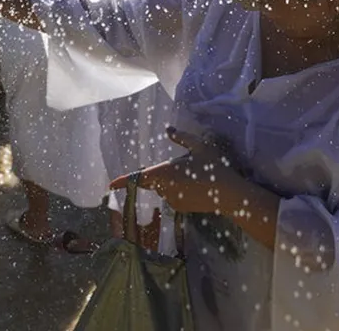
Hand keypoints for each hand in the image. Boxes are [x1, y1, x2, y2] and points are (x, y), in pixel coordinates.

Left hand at [116, 128, 249, 215]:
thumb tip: (169, 129)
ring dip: (170, 181)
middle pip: (153, 180)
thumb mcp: (200, 147)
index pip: (138, 177)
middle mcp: (164, 187)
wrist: (228, 194)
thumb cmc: (214, 167)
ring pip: (163, 188)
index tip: (110, 184)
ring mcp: (171, 200)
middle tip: (181, 166)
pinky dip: (178, 190)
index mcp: (165, 172)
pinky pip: (172, 196)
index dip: (123, 181)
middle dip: (159, 174)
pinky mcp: (179, 208)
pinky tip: (196, 185)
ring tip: (193, 174)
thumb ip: (182, 138)